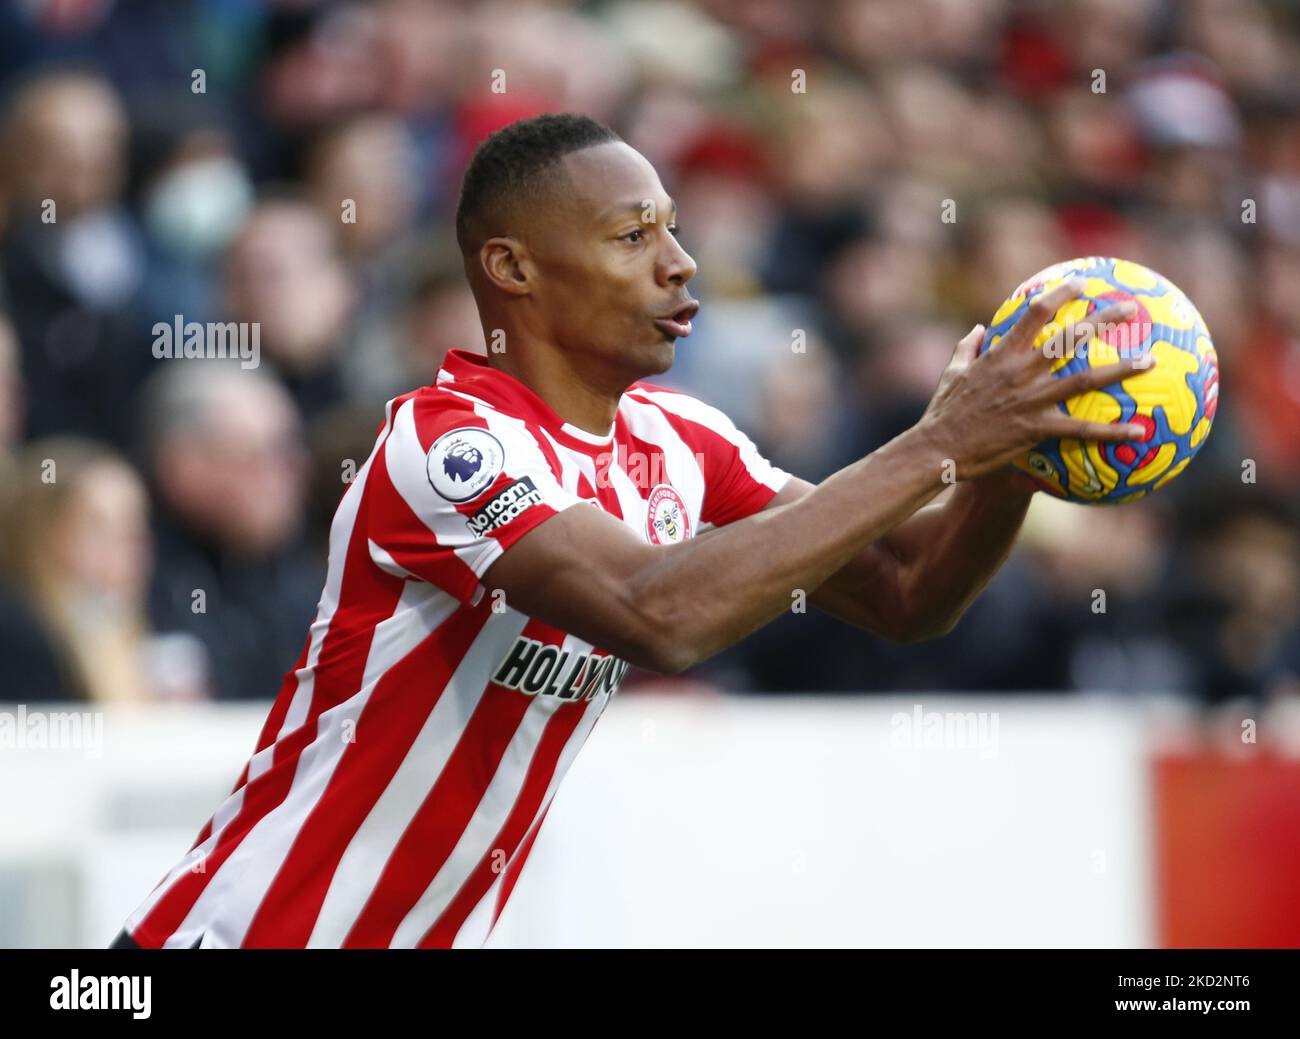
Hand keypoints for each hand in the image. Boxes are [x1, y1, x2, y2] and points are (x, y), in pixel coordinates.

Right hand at [915, 278, 1151, 481]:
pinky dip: (1112, 431)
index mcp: (1000, 355)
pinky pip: (1081, 430)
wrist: (937, 449)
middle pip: (1070, 338)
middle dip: (1104, 319)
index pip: (1034, 313)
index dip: (1060, 293)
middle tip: (1132, 308)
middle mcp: (1020, 372)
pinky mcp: (1035, 429)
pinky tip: (1139, 431)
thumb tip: (976, 330)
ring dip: (1121, 368)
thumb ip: (966, 348)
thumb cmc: (942, 413)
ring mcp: (1030, 400)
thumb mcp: (951, 374)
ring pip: (1084, 380)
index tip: (1082, 282)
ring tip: (1150, 360)